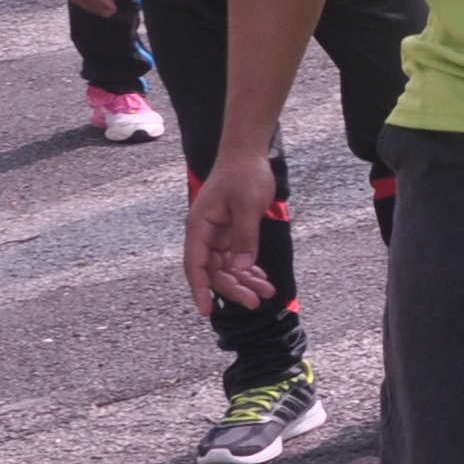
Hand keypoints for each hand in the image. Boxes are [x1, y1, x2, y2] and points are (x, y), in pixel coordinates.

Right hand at [185, 149, 281, 313]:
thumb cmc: (244, 174)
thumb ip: (244, 237)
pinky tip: (263, 279)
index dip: (200, 289)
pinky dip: (249, 268)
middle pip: (213, 270)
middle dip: (232, 288)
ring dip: (245, 280)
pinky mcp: (230, 230)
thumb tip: (240, 268)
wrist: (248, 153)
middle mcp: (204, 233)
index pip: (195, 265)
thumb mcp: (248, 205)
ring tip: (268, 293)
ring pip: (227, 266)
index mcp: (200, 227)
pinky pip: (236, 256)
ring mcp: (217, 233)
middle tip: (255, 303)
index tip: (206, 310)